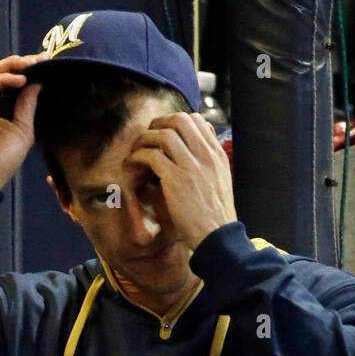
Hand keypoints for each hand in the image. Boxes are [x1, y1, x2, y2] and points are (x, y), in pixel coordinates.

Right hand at [0, 54, 43, 190]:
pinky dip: (3, 79)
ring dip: (12, 66)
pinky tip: (19, 79)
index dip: (30, 72)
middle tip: (41, 58)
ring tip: (31, 64)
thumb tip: (38, 82)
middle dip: (22, 64)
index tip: (47, 63)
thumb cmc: (2, 160)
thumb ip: (28, 105)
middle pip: (3, 74)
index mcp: (3, 109)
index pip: (15, 83)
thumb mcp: (23, 130)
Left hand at [127, 111, 237, 250]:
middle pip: (179, 120)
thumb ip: (209, 162)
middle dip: (158, 124)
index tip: (163, 132)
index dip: (175, 122)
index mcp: (217, 154)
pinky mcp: (176, 180)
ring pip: (163, 134)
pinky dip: (138, 157)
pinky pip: (152, 156)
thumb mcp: (221, 181)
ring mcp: (192, 166)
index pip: (196, 120)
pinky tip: (133, 165)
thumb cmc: (215, 214)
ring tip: (137, 151)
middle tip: (147, 137)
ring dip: (145, 139)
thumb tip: (196, 149)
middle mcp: (206, 155)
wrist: (217, 235)